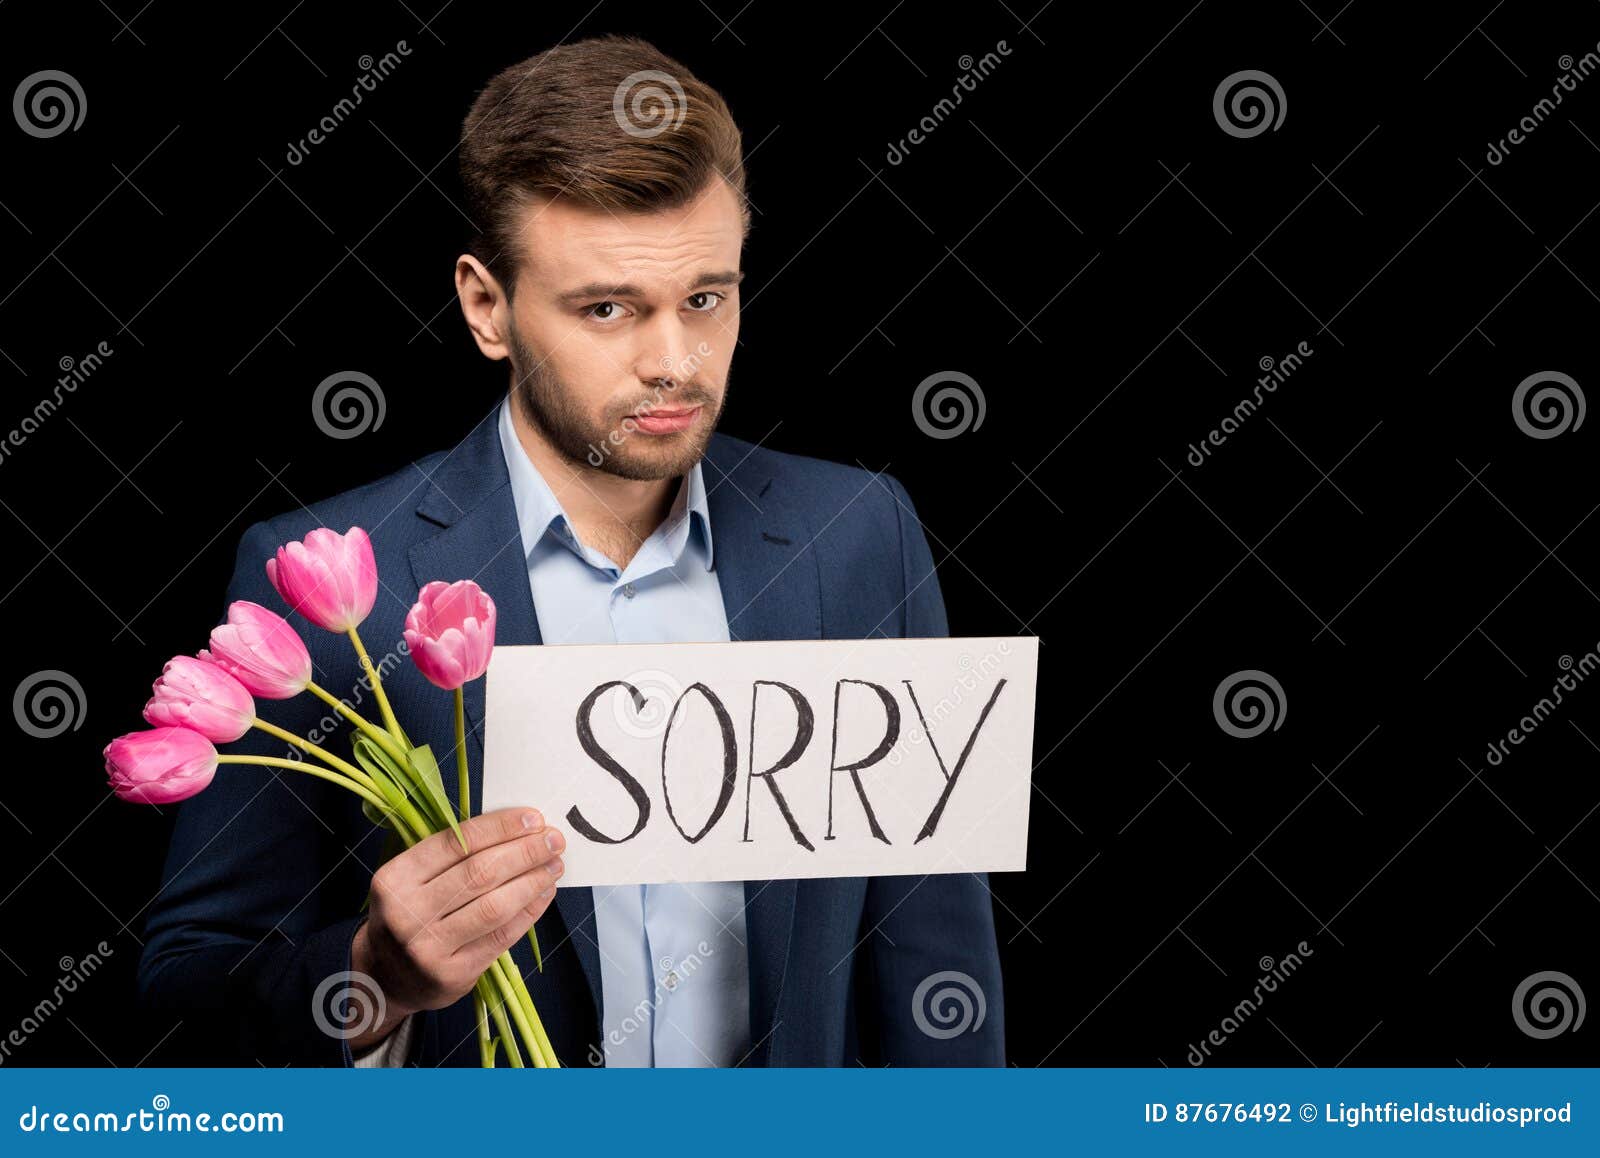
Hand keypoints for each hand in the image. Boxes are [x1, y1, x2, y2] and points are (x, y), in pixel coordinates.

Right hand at [347, 807, 564, 1051]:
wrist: (385, 977)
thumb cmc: (408, 914)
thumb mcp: (411, 880)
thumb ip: (451, 855)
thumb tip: (515, 828)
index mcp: (395, 878)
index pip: (457, 843)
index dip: (500, 828)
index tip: (533, 818)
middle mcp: (408, 913)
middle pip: (480, 873)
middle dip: (524, 852)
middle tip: (554, 840)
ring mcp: (429, 947)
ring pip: (494, 906)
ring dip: (532, 881)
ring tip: (554, 866)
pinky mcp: (453, 974)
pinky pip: (502, 936)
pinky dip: (529, 911)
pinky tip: (544, 894)